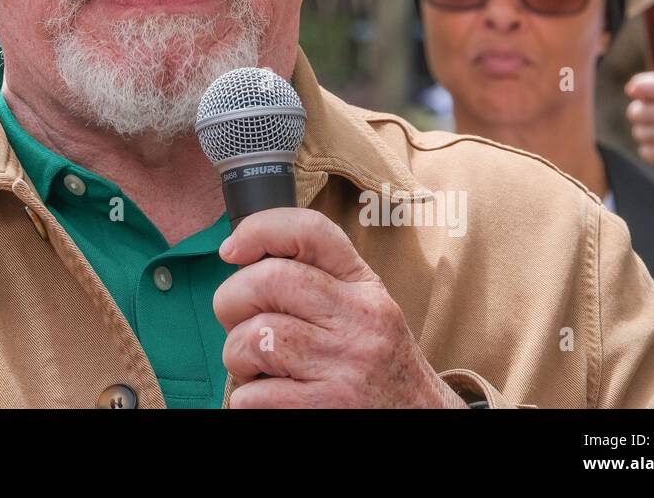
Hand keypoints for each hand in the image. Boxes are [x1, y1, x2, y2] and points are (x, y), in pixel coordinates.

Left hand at [214, 208, 466, 407]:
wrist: (422, 424)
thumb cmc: (380, 370)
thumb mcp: (367, 312)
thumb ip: (321, 284)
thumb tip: (245, 261)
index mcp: (365, 288)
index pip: (310, 231)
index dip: (259, 229)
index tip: (231, 250)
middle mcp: (359, 320)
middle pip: (267, 280)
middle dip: (231, 301)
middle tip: (236, 323)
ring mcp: (344, 365)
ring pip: (252, 337)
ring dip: (237, 355)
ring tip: (259, 368)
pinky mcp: (326, 407)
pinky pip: (252, 394)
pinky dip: (248, 398)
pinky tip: (273, 398)